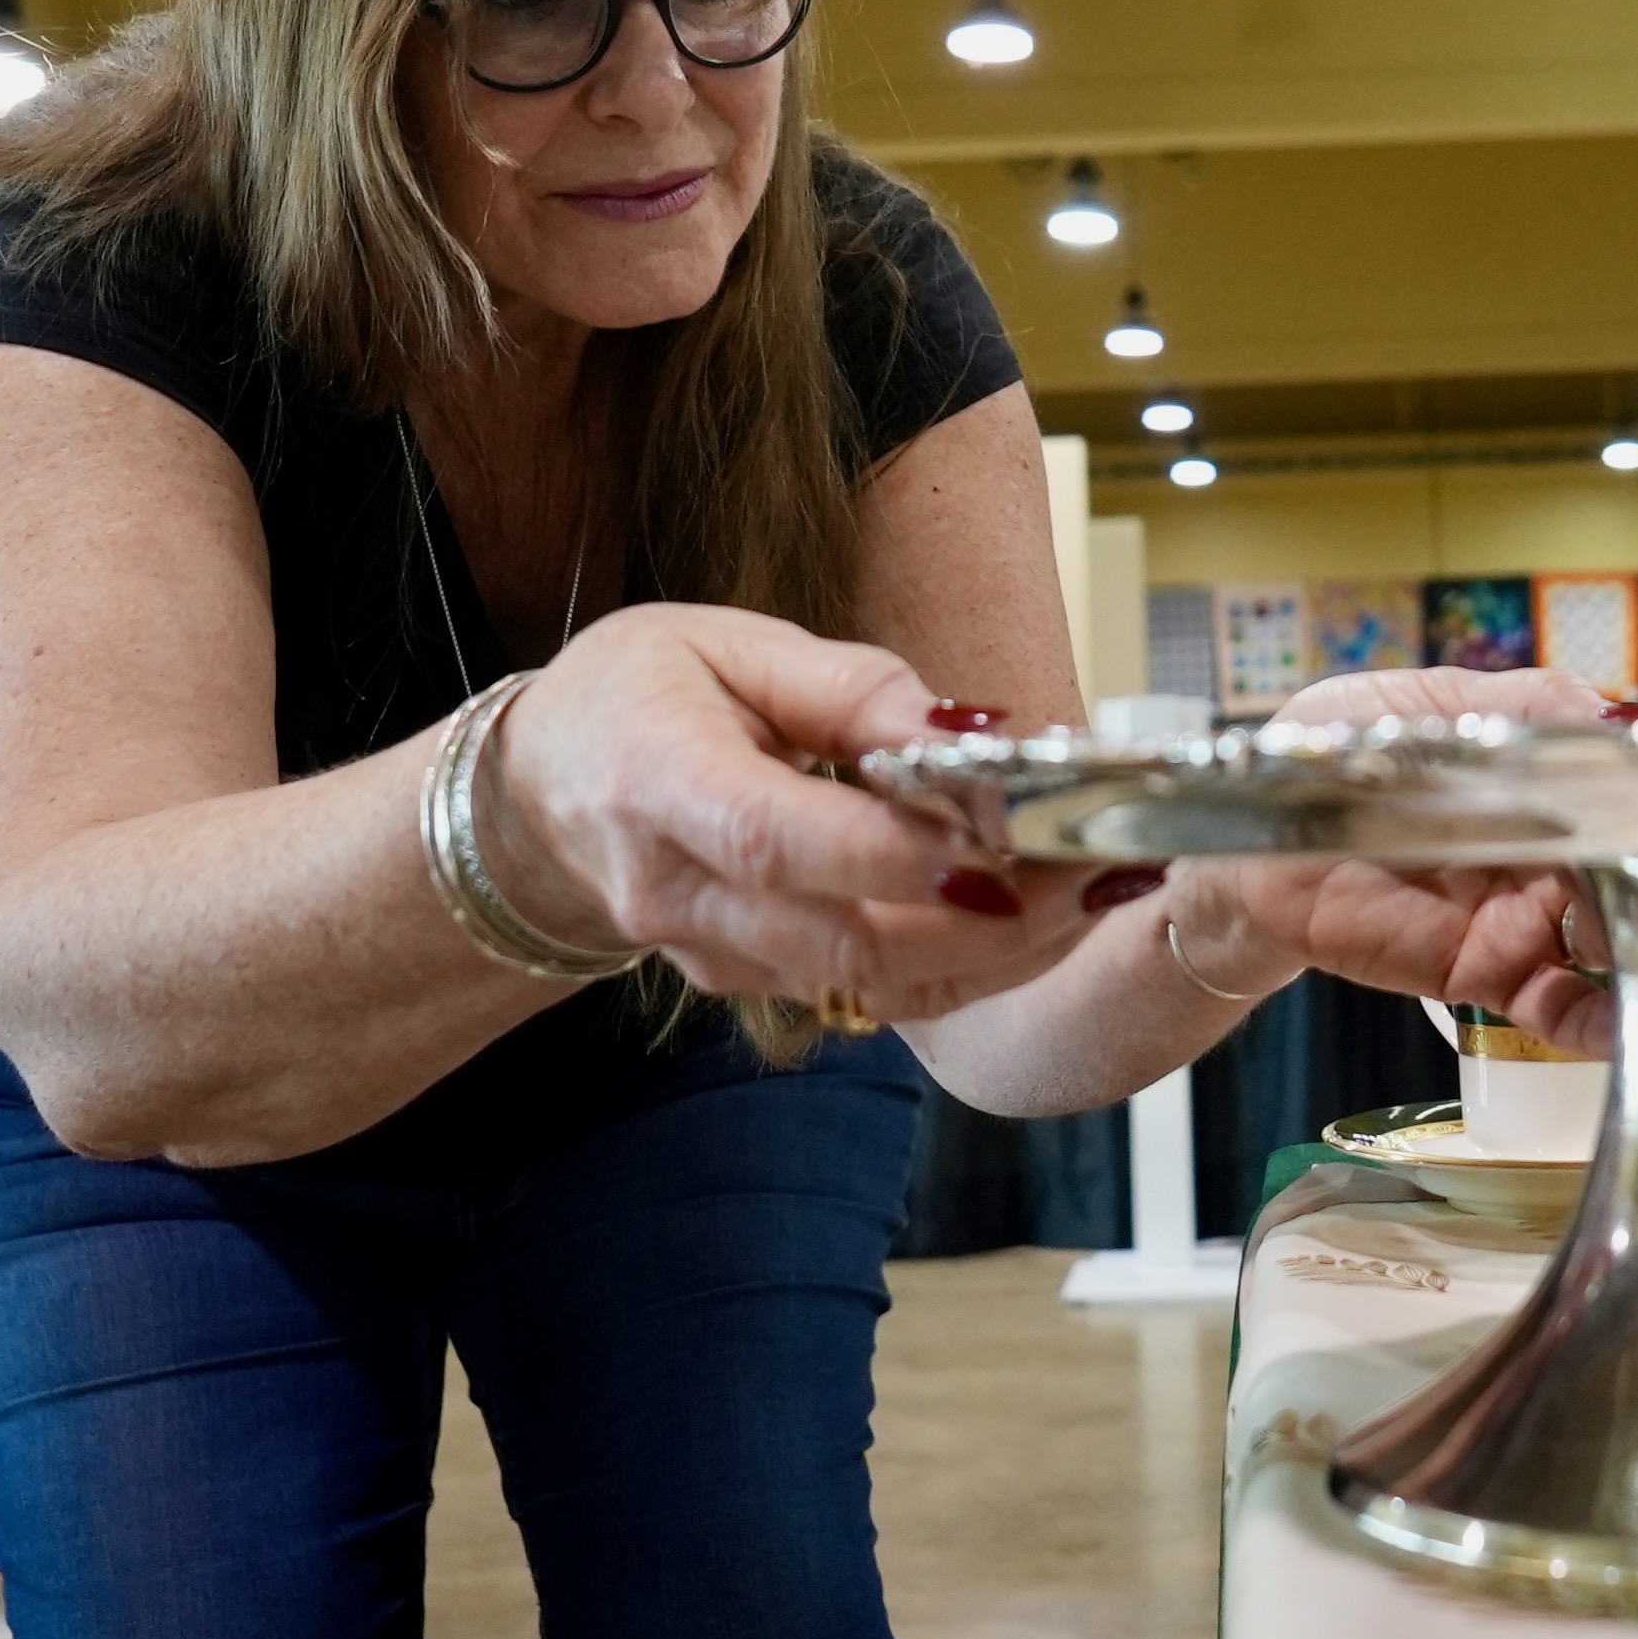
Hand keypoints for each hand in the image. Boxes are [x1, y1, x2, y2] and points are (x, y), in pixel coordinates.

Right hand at [483, 604, 1098, 1019]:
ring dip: (994, 956)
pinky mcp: (747, 984)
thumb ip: (853, 690)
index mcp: (657, 781)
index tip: (1002, 844)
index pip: (776, 841)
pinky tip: (1031, 919)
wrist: (546, 784)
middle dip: (986, 925)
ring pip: (868, 989)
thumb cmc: (639, 693)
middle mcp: (677, 891)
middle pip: (842, 942)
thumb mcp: (734, 642)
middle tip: (1090, 874)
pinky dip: (959, 967)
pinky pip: (865, 995)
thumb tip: (968, 734)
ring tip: (1089, 895)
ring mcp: (709, 956)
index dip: (892, 856)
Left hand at [1175, 665, 1619, 1052]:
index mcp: (1539, 778)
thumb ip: (1513, 703)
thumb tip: (1602, 709)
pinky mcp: (1486, 971)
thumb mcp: (1417, 703)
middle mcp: (1546, 850)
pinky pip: (1555, 1004)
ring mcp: (1522, 916)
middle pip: (1631, 867)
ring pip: (1609, 938)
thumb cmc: (1327, 759)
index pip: (1624, 789)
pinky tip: (1624, 1028)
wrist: (1249, 847)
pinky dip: (1595, 1022)